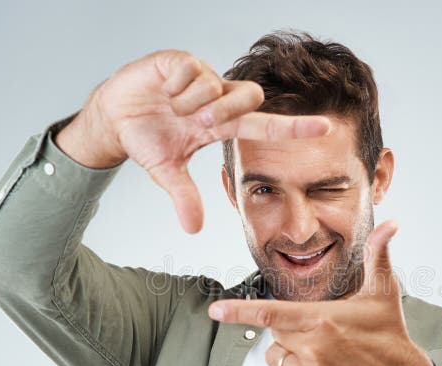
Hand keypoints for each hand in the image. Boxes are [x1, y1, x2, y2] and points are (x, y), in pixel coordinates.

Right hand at [55, 49, 331, 233]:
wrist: (114, 116)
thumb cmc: (147, 140)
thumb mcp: (166, 171)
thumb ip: (185, 197)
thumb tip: (193, 230)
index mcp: (222, 125)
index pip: (266, 126)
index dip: (295, 128)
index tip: (327, 128)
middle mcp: (218, 98)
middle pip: (250, 97)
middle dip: (225, 113)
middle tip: (198, 124)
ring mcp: (201, 77)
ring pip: (216, 85)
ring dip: (192, 103)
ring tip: (172, 108)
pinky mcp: (180, 60)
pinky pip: (191, 70)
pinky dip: (174, 85)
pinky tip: (164, 90)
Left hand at [207, 220, 435, 365]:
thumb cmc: (389, 332)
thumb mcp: (383, 291)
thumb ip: (377, 255)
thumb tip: (390, 224)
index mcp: (322, 318)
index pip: (271, 313)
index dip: (239, 312)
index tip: (215, 311)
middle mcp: (313, 347)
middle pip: (274, 335)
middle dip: (289, 333)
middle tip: (320, 334)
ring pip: (274, 360)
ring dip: (289, 357)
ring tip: (322, 356)